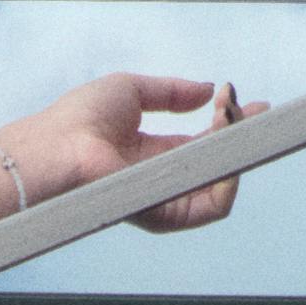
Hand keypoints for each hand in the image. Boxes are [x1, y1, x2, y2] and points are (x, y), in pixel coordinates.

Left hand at [3, 74, 257, 233]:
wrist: (54, 149)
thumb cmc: (77, 121)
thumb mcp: (132, 91)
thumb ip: (171, 92)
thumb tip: (208, 90)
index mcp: (147, 155)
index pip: (198, 146)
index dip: (225, 124)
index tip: (242, 100)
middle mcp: (155, 181)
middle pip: (213, 167)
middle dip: (240, 137)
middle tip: (252, 107)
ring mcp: (159, 200)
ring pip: (219, 190)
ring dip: (235, 152)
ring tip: (232, 118)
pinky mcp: (162, 213)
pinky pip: (212, 206)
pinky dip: (229, 174)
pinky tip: (226, 139)